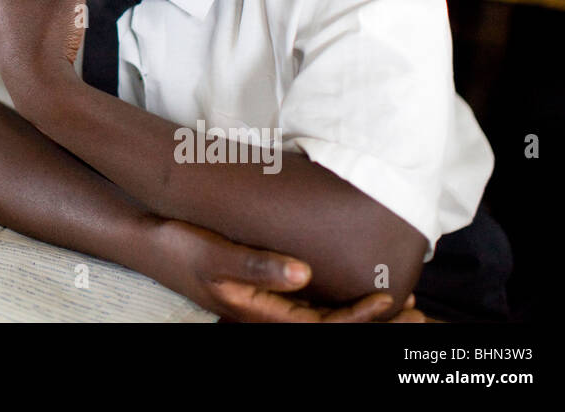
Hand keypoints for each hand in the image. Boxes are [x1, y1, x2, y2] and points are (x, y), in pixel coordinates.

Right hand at [155, 219, 424, 321]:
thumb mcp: (215, 256)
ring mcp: (265, 302)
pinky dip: (340, 295)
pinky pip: (309, 299)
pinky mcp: (263, 287)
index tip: (390, 299)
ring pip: (323, 313)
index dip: (360, 315)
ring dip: (361, 310)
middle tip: (416, 311)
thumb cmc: (180, 246)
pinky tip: (355, 281)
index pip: (321, 325)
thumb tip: (305, 273)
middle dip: (373, 321)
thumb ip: (259, 266)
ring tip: (399, 300)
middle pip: (329, 325)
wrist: (148, 239)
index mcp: (257, 313)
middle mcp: (266, 313)